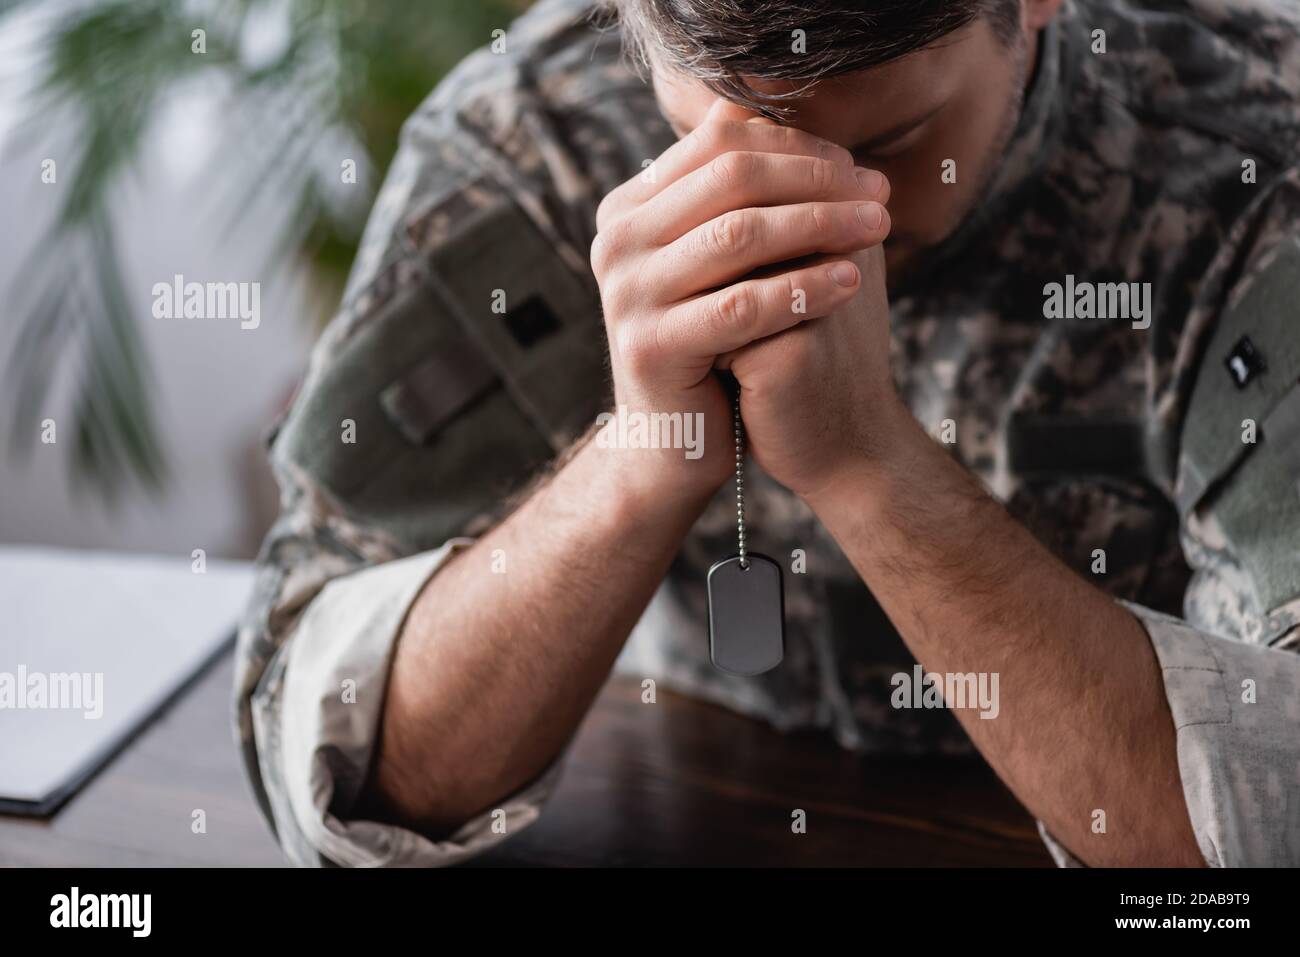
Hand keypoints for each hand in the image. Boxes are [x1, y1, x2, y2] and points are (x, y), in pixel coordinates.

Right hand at [590, 100, 890, 493]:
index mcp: (629, 208)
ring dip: (820, 224)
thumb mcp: (716, 262)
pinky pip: (741, 306)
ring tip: (879, 230)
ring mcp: (627, 293)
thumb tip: (755, 113)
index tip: (858, 170)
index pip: (720, 146)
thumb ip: (727, 195)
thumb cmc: (712, 344)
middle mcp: (618, 241)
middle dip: (817, 181)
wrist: (674, 442)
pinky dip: (803, 288)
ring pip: (739, 235)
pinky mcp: (650, 347)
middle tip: (880, 195)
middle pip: (732, 180)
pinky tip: (853, 282)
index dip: (798, 148)